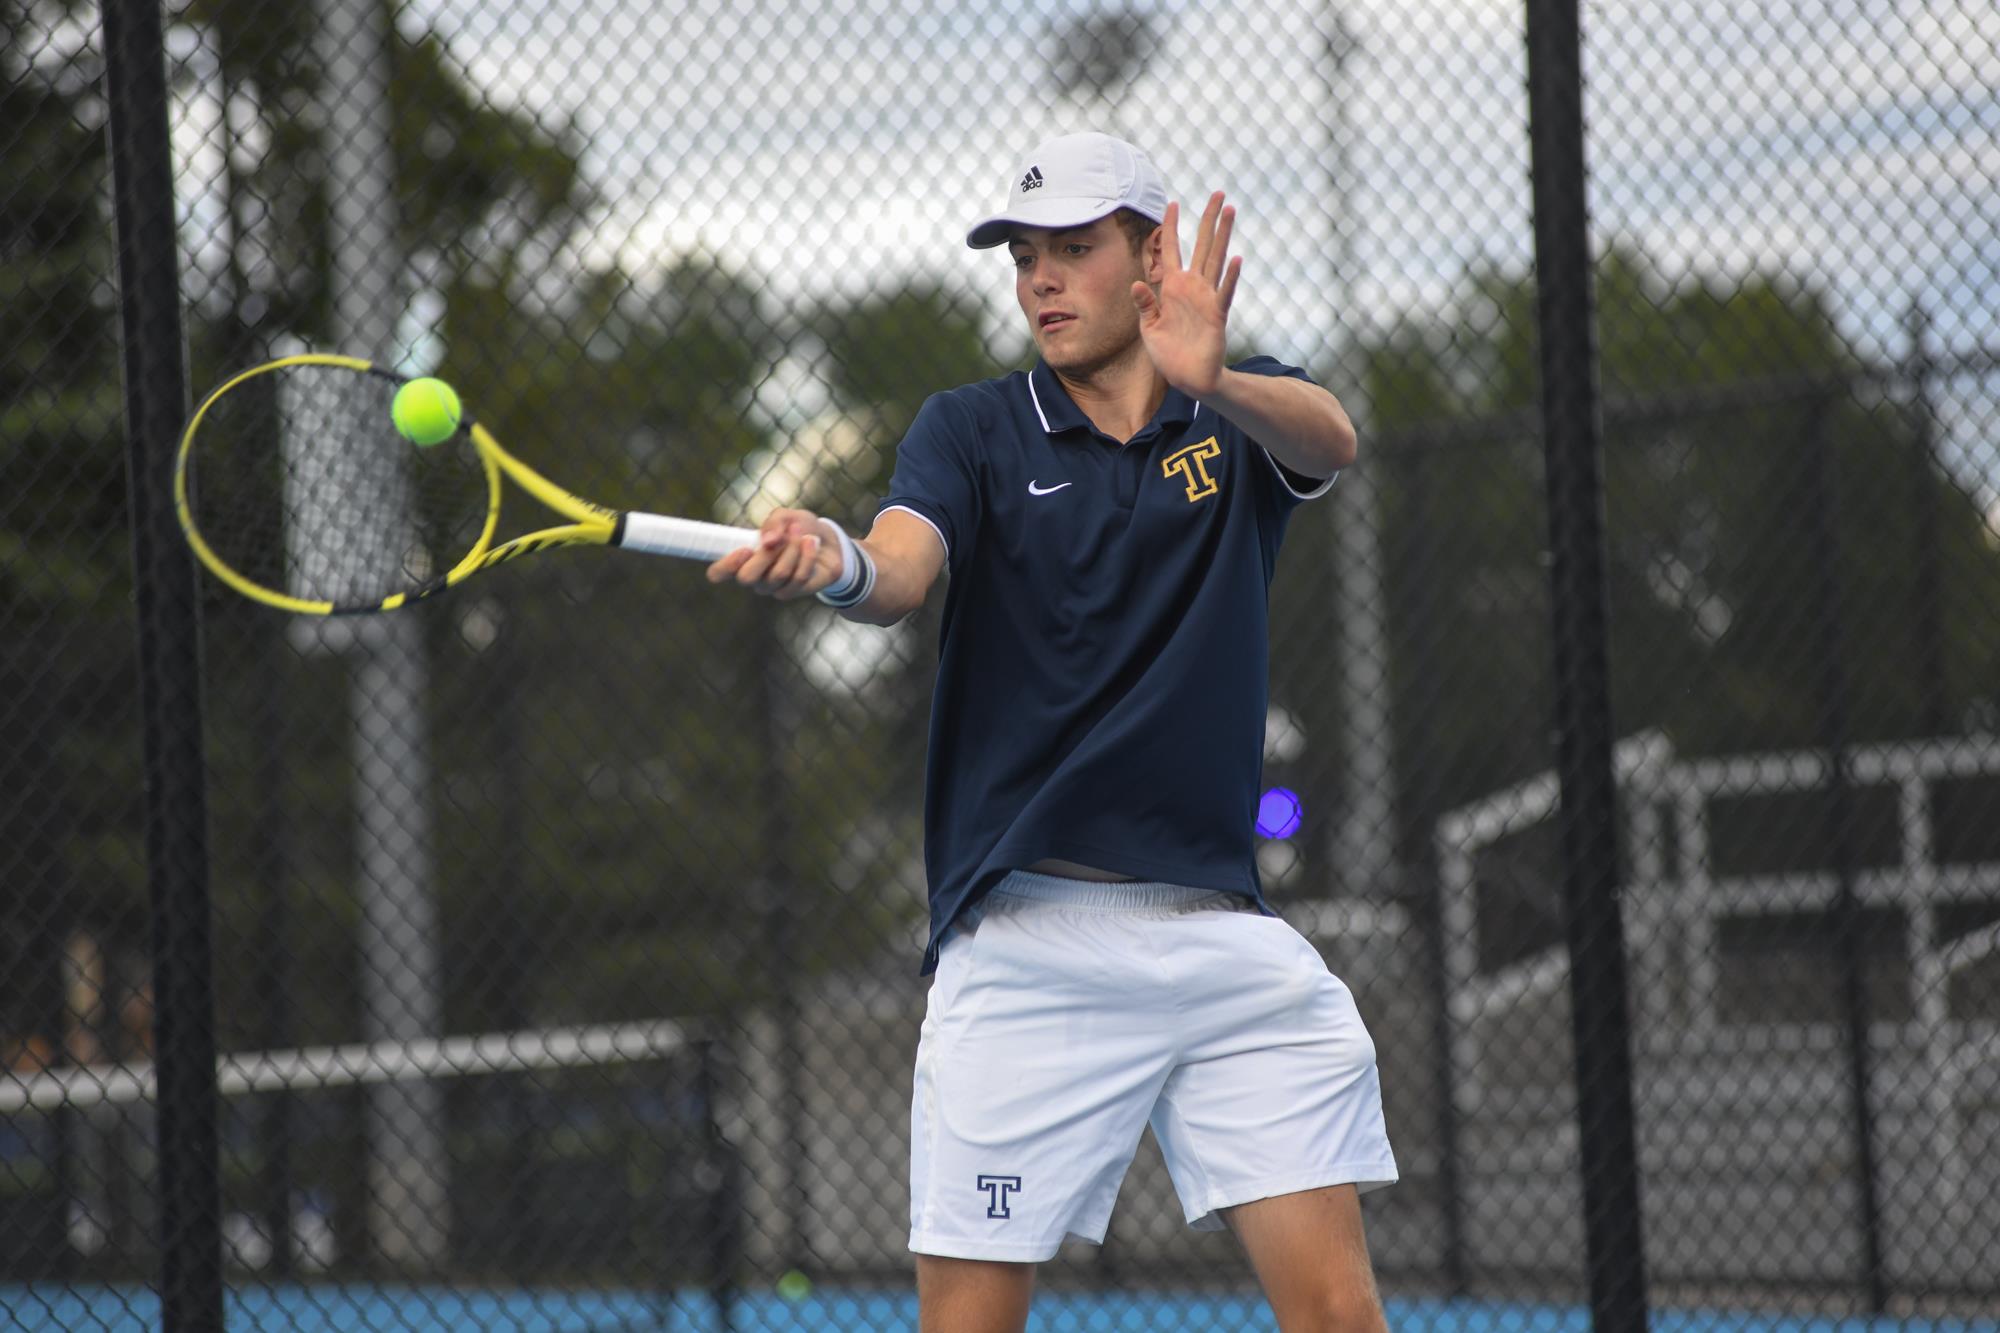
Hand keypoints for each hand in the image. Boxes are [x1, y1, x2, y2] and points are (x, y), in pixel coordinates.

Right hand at [705, 507, 842, 599]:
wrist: (827, 541)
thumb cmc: (798, 528)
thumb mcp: (785, 517)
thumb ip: (773, 523)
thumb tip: (768, 540)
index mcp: (741, 558)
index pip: (718, 573)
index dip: (725, 565)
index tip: (745, 549)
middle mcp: (753, 577)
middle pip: (746, 578)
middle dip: (766, 554)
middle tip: (782, 536)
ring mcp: (772, 587)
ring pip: (777, 574)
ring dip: (792, 550)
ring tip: (802, 533)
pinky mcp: (792, 592)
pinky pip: (798, 577)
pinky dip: (807, 555)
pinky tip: (811, 543)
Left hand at [1132, 192, 1240, 398]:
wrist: (1188, 378)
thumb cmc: (1169, 354)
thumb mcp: (1149, 328)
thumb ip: (1145, 305)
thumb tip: (1137, 283)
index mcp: (1172, 288)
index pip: (1172, 249)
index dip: (1171, 226)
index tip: (1172, 202)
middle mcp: (1192, 287)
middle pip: (1202, 245)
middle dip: (1208, 219)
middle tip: (1218, 193)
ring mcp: (1206, 298)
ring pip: (1216, 259)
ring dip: (1223, 236)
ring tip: (1230, 211)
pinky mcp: (1216, 315)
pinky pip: (1223, 293)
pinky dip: (1229, 277)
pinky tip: (1235, 259)